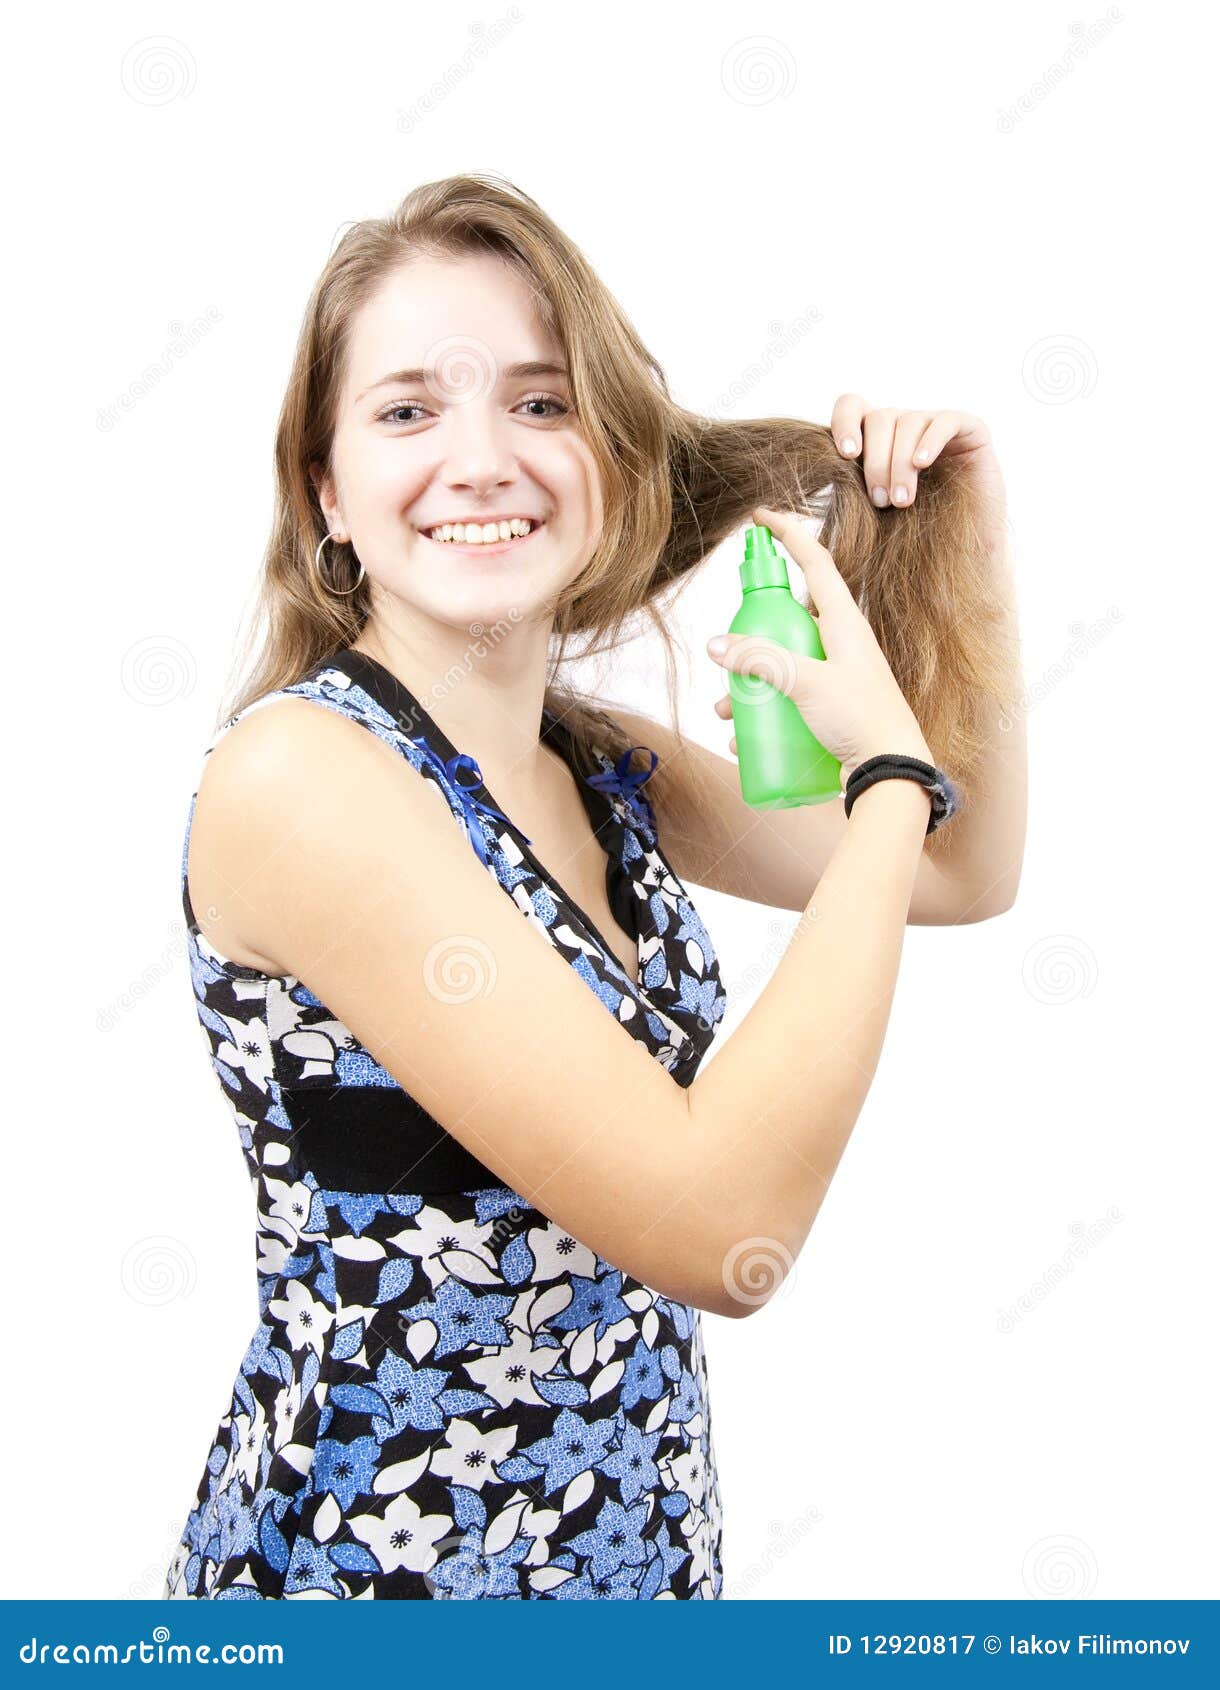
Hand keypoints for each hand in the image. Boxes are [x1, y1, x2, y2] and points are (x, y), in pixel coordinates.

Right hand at [708, 506, 933, 782]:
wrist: (893, 773)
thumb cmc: (861, 719)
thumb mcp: (806, 684)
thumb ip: (760, 661)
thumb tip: (716, 645)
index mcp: (846, 623)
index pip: (814, 562)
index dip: (788, 534)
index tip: (760, 517)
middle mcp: (842, 643)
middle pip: (787, 621)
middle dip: (750, 639)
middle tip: (726, 656)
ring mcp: (838, 676)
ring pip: (782, 666)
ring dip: (749, 686)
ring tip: (726, 712)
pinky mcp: (832, 708)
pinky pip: (789, 701)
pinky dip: (763, 716)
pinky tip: (743, 742)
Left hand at [830, 393, 1008, 555]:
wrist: (966, 551)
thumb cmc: (911, 537)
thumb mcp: (868, 518)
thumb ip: (841, 498)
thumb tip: (795, 502)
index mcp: (875, 438)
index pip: (852, 407)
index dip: (845, 424)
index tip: (847, 455)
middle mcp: (903, 425)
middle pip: (880, 419)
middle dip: (876, 461)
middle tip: (880, 501)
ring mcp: (935, 424)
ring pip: (909, 422)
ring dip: (900, 463)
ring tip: (901, 501)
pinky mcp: (969, 429)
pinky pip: (945, 421)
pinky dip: (931, 440)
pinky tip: (923, 463)